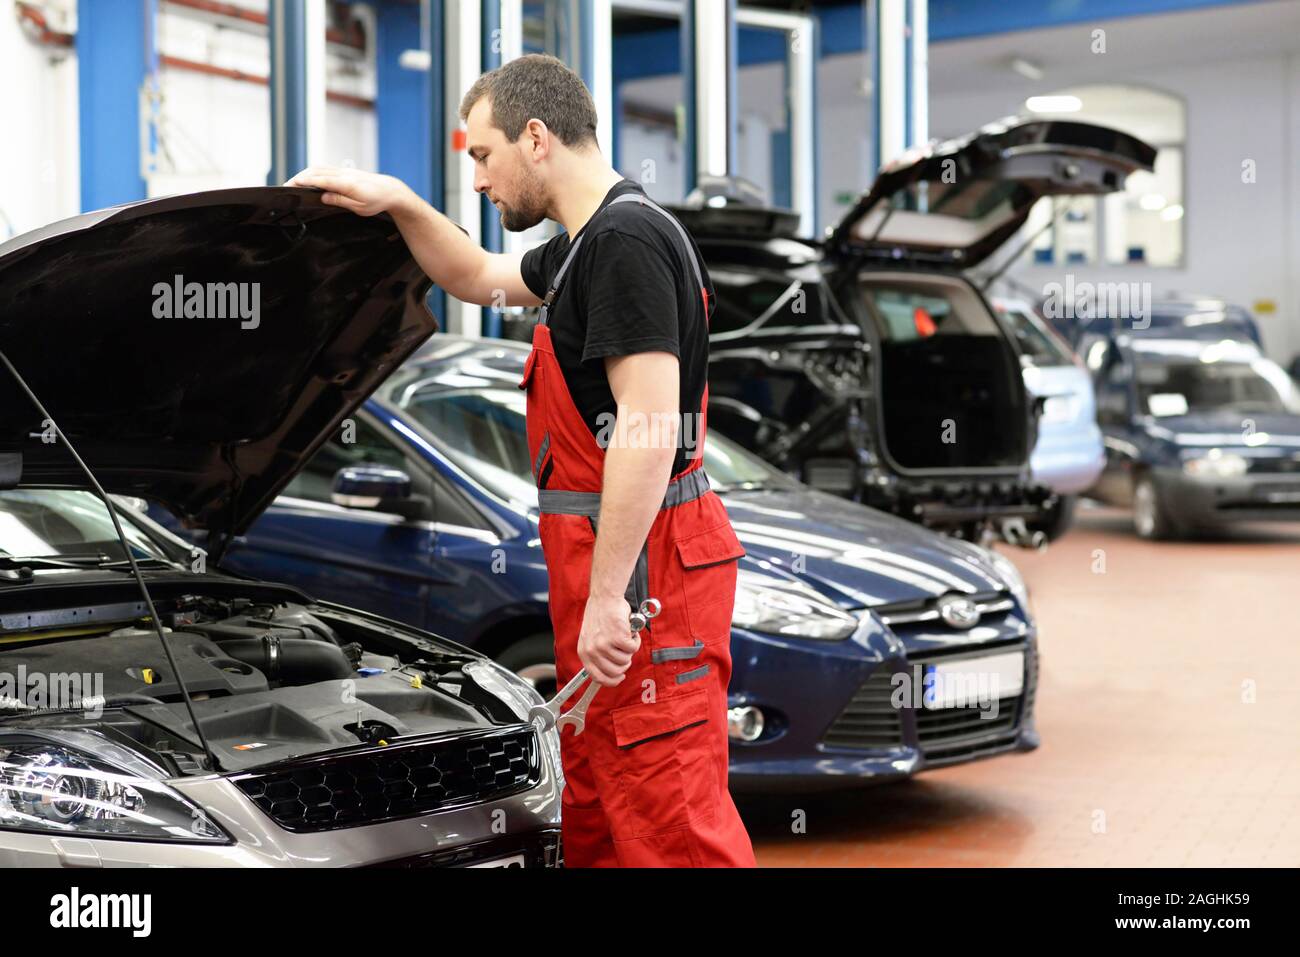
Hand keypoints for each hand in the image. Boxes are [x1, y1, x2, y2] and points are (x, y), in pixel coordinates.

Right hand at [284, 166, 414, 217]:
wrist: (390, 190)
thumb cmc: (377, 201)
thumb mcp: (359, 207)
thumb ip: (340, 201)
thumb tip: (322, 197)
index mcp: (347, 183)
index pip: (321, 180)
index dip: (305, 182)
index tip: (291, 185)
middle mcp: (343, 174)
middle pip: (316, 172)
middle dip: (299, 177)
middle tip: (286, 186)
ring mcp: (344, 170)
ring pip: (319, 168)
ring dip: (305, 174)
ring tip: (293, 182)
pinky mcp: (344, 171)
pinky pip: (325, 169)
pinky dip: (313, 172)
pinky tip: (307, 178)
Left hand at [577, 593, 638, 686]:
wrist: (605, 597)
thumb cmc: (600, 614)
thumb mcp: (591, 638)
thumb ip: (598, 654)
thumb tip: (611, 670)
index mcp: (584, 652)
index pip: (597, 677)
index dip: (611, 680)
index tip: (619, 677)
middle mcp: (593, 650)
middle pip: (614, 671)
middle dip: (624, 664)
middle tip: (625, 652)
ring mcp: (605, 645)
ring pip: (625, 660)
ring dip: (629, 649)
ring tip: (626, 637)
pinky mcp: (618, 638)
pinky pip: (632, 648)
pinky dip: (635, 640)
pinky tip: (630, 632)